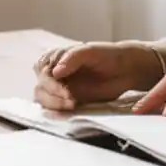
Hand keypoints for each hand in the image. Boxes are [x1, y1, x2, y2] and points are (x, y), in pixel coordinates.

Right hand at [32, 41, 160, 110]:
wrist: (124, 70)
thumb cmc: (106, 55)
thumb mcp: (89, 51)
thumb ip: (72, 58)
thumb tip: (55, 72)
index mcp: (54, 58)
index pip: (41, 73)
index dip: (50, 84)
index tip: (65, 91)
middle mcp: (52, 74)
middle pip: (41, 89)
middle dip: (53, 98)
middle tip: (72, 101)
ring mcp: (59, 89)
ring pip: (44, 101)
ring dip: (55, 106)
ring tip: (73, 106)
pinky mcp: (67, 101)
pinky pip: (55, 110)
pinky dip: (57, 113)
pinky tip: (68, 114)